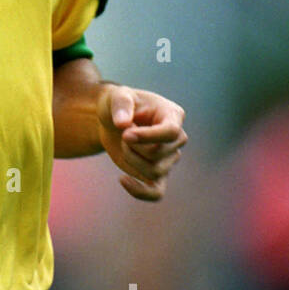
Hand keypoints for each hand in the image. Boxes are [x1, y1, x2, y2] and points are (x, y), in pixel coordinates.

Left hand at [96, 85, 186, 201]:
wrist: (111, 120)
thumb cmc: (118, 104)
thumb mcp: (116, 96)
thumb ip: (121, 105)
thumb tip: (123, 124)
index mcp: (173, 115)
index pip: (170, 132)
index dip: (148, 136)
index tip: (125, 134)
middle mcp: (177, 139)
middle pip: (158, 154)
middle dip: (132, 147)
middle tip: (122, 134)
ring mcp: (169, 158)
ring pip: (154, 171)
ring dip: (131, 160)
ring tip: (123, 144)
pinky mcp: (156, 173)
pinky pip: (156, 192)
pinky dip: (140, 192)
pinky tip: (122, 180)